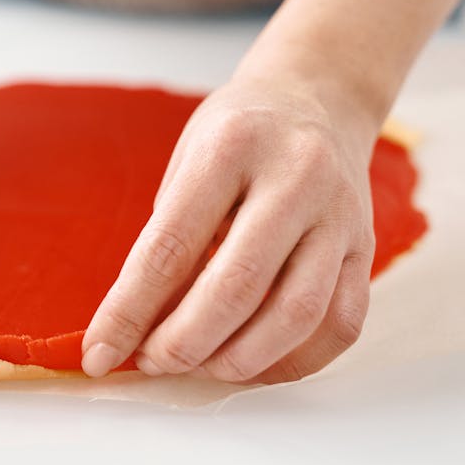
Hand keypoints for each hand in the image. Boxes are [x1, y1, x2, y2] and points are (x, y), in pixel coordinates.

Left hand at [81, 53, 380, 382]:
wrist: (317, 98)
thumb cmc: (238, 136)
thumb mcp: (188, 166)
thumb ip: (168, 242)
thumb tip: (136, 327)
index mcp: (232, 146)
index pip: (170, 246)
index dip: (129, 311)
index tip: (99, 352)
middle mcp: (295, 177)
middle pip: (238, 286)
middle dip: (184, 343)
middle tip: (151, 361)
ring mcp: (340, 215)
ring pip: (297, 314)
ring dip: (238, 360)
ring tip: (199, 366)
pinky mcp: (366, 247)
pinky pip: (340, 324)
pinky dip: (293, 360)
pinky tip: (253, 363)